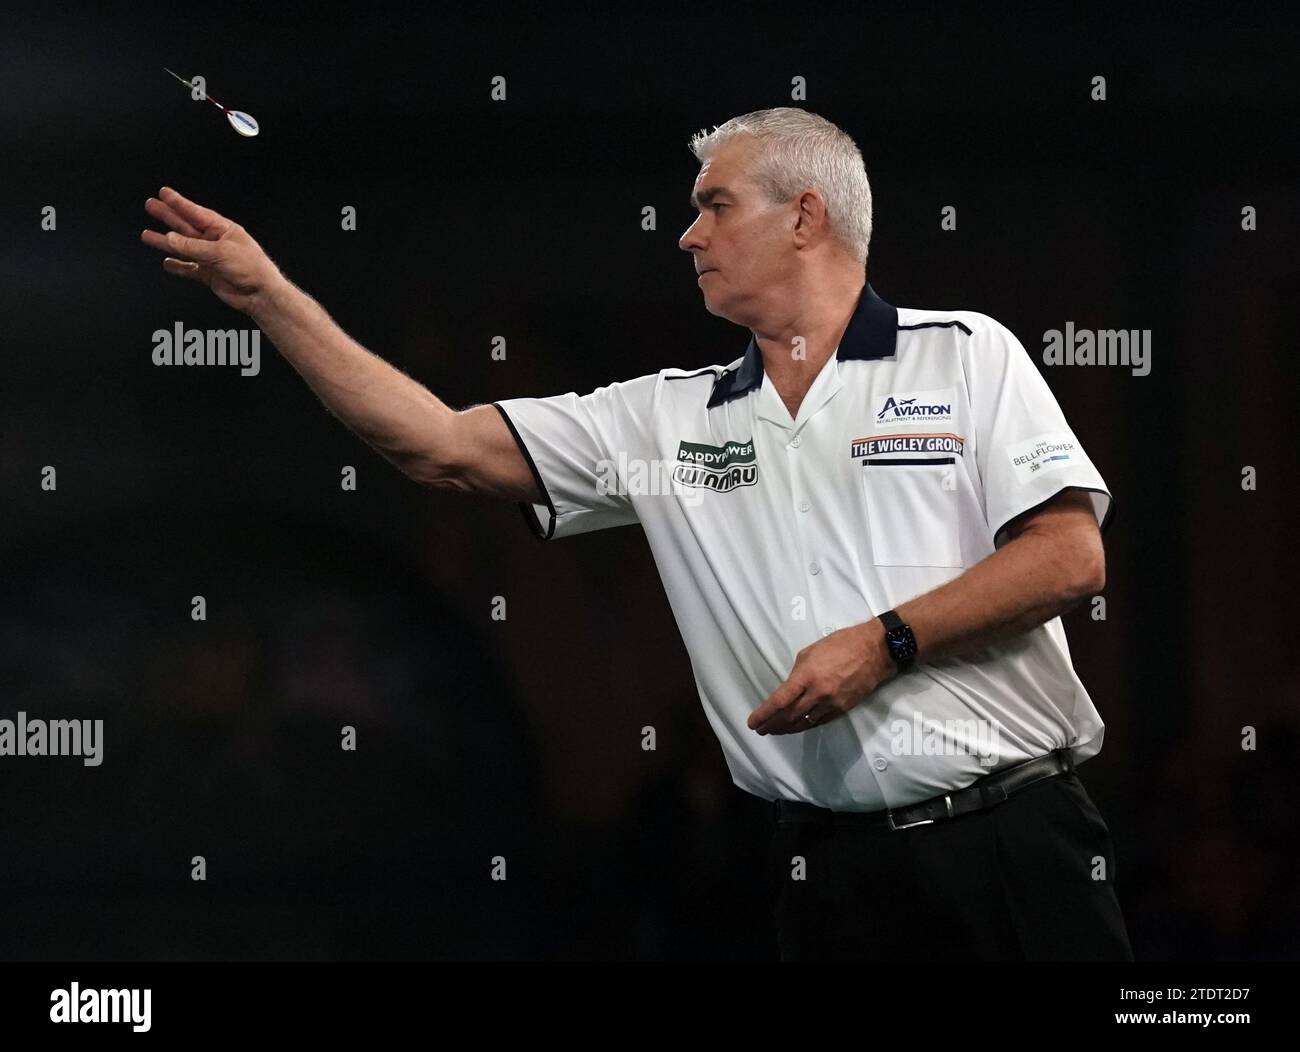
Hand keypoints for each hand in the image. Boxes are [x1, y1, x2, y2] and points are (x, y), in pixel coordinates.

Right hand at [141, 187, 282, 315]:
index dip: (179, 203)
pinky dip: (178, 266)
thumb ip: (193, 247)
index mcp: (223, 230)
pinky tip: (167, 262)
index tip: (164, 193)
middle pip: (186, 226)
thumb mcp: (220, 252)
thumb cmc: (252, 268)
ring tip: (147, 235)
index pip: (196, 212)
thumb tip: (170, 239)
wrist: (260, 295)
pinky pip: (189, 268)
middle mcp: (216, 242)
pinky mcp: (209, 275)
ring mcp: (211, 259)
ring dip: (166, 242)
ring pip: (183, 248)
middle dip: (168, 216)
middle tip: (151, 206)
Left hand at [747, 621, 895, 734]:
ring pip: (804, 722)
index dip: (764, 714)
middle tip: (762, 729)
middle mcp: (818, 693)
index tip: (753, 722)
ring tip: (775, 731)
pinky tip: (797, 726)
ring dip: (787, 729)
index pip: (780, 701)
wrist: (875, 650)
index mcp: (807, 675)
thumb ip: (798, 673)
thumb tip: (790, 689)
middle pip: (790, 716)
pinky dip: (806, 725)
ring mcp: (832, 703)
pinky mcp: (843, 709)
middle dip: (773, 725)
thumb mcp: (810, 652)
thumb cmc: (842, 644)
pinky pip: (820, 721)